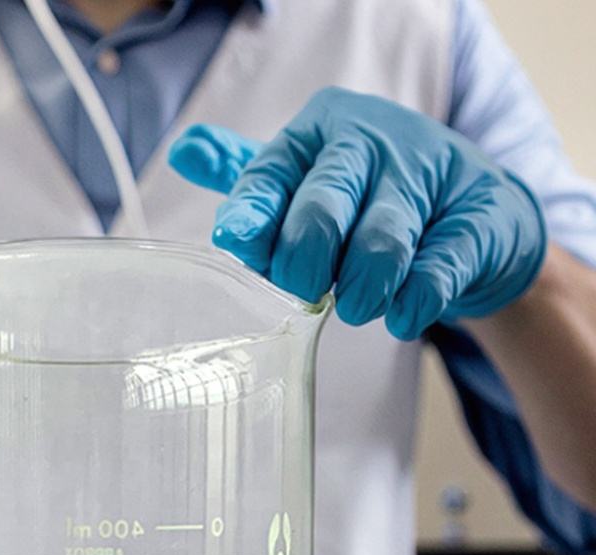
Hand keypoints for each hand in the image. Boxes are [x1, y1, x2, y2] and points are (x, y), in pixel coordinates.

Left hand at [168, 87, 546, 339]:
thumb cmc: (368, 199)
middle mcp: (373, 142)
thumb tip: (183, 152)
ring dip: (361, 290)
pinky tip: (400, 315)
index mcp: (319, 133)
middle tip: (306, 288)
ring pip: (381, 243)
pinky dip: (411, 304)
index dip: (252, 217)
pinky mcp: (477, 216)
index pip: (270, 174)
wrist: (472, 211)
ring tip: (357, 305)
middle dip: (304, 261)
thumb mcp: (307, 178)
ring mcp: (431, 175)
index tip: (240, 244)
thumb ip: (250, 177)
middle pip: (323, 206)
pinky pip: (436, 271)